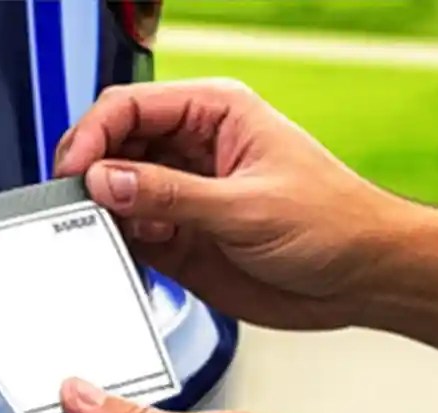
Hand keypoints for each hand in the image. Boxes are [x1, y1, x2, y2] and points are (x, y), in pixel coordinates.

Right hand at [55, 79, 416, 330]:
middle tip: (75, 206)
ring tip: (103, 234)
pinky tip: (122, 255)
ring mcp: (182, 195)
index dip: (93, 135)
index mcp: (215, 115)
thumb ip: (170, 195)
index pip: (130, 108)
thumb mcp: (247, 208)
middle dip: (89, 174)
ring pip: (114, 192)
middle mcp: (192, 150)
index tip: (75, 172)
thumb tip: (106, 181)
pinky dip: (116, 246)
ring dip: (102, 214)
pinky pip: (128, 235)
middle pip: (113, 146)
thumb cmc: (335, 224)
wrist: (362, 279)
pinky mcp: (179, 238)